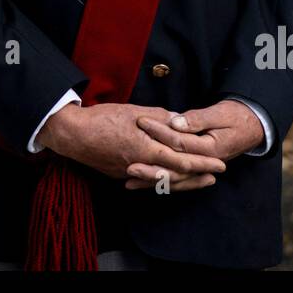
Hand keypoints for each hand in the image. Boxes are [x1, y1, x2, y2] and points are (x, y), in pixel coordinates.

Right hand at [38, 101, 226, 183]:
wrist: (73, 135)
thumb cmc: (101, 119)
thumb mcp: (133, 111)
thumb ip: (159, 117)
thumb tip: (179, 121)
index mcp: (147, 149)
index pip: (182, 159)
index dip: (202, 162)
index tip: (219, 164)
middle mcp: (142, 165)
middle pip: (176, 175)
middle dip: (198, 176)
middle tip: (216, 176)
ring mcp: (131, 172)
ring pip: (163, 180)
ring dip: (183, 181)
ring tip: (199, 180)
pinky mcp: (121, 173)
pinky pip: (148, 180)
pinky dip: (163, 181)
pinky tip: (170, 179)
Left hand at [127, 100, 264, 188]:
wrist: (251, 127)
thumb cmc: (236, 117)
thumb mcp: (220, 113)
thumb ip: (198, 119)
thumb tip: (176, 122)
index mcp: (211, 148)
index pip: (180, 143)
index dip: (160, 132)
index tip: (141, 122)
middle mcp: (205, 163)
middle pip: (175, 169)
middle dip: (151, 168)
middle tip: (129, 166)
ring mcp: (201, 169)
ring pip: (174, 178)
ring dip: (152, 180)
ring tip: (129, 180)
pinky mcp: (195, 169)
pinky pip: (177, 179)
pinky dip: (159, 182)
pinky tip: (141, 184)